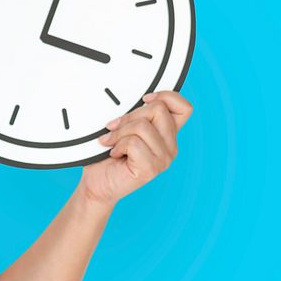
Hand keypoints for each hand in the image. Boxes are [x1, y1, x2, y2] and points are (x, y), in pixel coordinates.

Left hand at [77, 90, 194, 207]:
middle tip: (114, 128)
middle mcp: (170, 146)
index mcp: (167, 134)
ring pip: (142, 126)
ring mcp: (163, 158)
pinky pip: (133, 142)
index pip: (185, 108)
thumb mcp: (123, 128)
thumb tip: (137, 99)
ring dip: (119, 132)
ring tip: (112, 143)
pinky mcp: (151, 168)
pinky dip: (117, 145)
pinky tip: (114, 154)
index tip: (144, 99)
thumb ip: (136, 115)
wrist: (96, 183)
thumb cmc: (106, 155)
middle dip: (130, 115)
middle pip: (159, 109)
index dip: (166, 97)